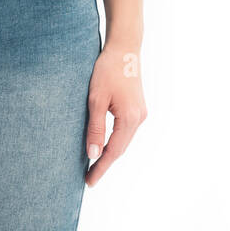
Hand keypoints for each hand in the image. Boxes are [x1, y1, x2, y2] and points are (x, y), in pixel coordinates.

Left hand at [85, 45, 146, 186]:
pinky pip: (126, 131)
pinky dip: (116, 141)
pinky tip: (105, 145)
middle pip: (120, 148)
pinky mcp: (138, 108)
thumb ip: (95, 128)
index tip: (89, 182)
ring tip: (94, 165)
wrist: (124, 48)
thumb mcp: (96, 99)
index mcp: (129, 118)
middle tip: (89, 178)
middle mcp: (139, 118)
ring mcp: (140, 113)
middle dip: (105, 163)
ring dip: (110, 153)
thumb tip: (93, 154)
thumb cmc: (108, 70)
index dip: (101, 167)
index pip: (113, 151)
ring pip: (124, 140)